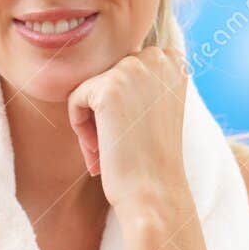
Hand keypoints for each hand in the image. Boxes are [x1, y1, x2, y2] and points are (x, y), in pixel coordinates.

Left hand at [67, 46, 192, 215]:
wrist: (154, 191)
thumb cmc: (152, 159)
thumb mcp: (156, 109)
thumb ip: (140, 82)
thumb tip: (106, 72)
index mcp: (173, 61)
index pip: (125, 70)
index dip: (123, 105)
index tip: (131, 133)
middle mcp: (157, 57)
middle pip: (107, 76)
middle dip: (104, 113)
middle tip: (115, 146)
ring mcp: (133, 69)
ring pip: (90, 88)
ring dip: (92, 121)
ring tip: (105, 150)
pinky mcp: (109, 86)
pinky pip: (76, 99)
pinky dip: (80, 126)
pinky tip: (98, 149)